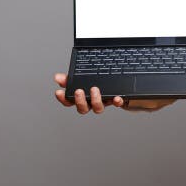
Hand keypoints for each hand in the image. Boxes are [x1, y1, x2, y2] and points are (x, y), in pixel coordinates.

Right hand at [53, 73, 176, 113]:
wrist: (128, 87)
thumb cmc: (105, 82)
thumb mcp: (88, 76)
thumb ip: (73, 77)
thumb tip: (58, 77)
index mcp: (85, 95)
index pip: (70, 101)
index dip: (64, 99)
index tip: (59, 92)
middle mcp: (94, 101)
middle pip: (83, 109)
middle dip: (80, 100)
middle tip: (81, 90)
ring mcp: (106, 102)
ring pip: (98, 108)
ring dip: (95, 100)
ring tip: (96, 89)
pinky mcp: (119, 100)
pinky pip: (118, 103)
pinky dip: (117, 101)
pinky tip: (117, 98)